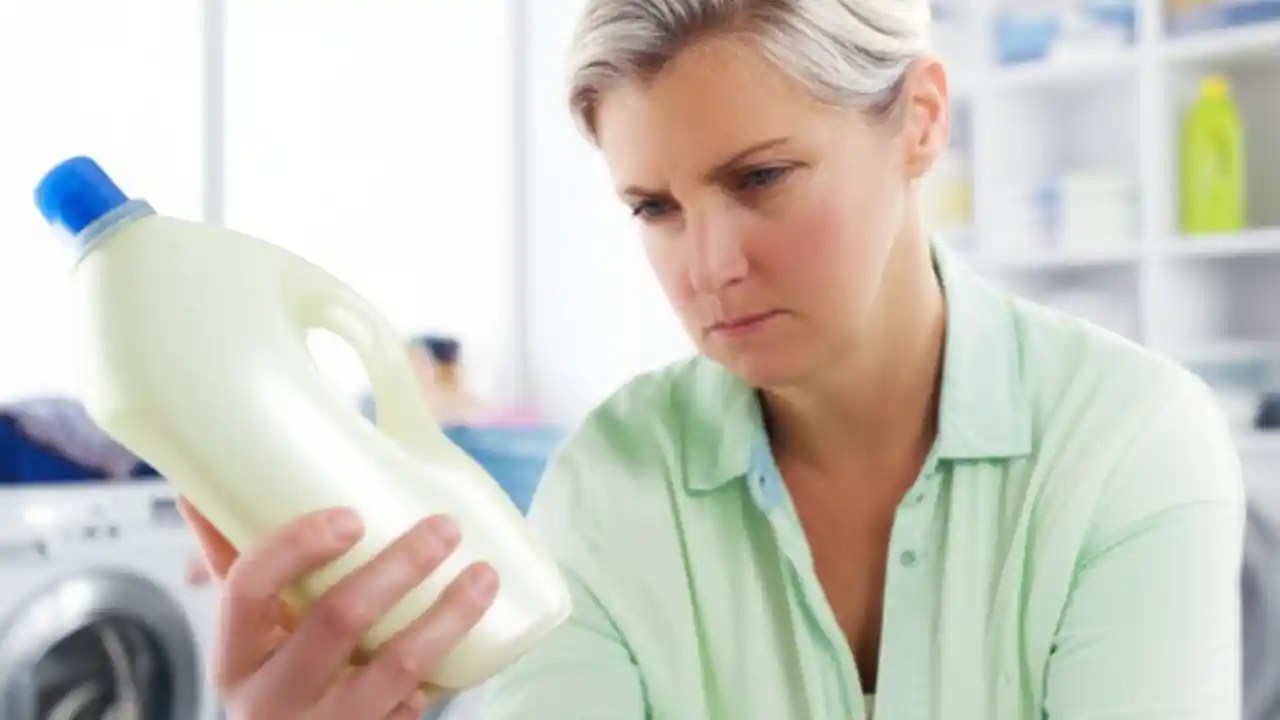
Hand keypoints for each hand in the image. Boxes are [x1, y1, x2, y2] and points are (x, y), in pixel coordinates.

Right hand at [179, 497, 497, 719]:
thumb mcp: (248, 628)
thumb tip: (196, 482)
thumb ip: (233, 559)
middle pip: (337, 619)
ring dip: (449, 615)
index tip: (352, 515)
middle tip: (446, 527)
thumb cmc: (274, 672)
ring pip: (395, 667)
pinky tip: (475, 637)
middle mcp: (269, 698)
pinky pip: (414, 707)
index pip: (248, 587)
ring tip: (485, 574)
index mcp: (233, 653)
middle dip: (400, 566)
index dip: (298, 546)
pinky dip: (445, 670)